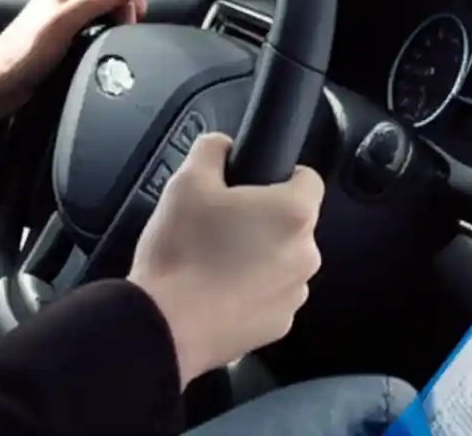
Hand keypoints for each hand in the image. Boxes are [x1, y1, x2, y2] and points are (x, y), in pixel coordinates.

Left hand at [0, 0, 145, 123]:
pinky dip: (98, 47)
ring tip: (120, 41)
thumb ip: (93, 1)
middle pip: (98, 1)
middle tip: (129, 27)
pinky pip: (86, 43)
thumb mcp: (64, 21)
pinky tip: (102, 56)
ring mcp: (57, 32)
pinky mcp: (57, 53)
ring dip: (109, 30)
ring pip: (93, 23)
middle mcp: (58, 9)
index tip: (134, 9)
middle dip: (117, 11)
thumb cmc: (23, 52)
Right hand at [127, 133, 323, 388]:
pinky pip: (270, 294)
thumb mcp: (186, 181)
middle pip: (292, 223)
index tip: (251, 185)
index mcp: (293, 213)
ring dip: (258, 256)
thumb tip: (222, 145)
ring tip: (214, 259)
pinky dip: (250, 290)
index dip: (279, 175)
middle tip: (221, 222)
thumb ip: (212, 149)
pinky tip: (216, 289)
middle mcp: (306, 254)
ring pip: (282, 260)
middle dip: (262, 219)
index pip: (307, 178)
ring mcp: (294, 293)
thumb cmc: (180, 252)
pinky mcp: (278, 324)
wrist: (164, 325)